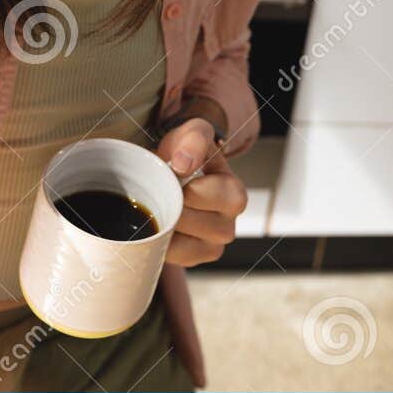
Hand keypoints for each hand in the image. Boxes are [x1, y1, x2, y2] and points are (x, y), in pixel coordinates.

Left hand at [156, 116, 245, 266]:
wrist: (177, 169)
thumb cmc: (188, 152)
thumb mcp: (194, 133)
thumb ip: (194, 139)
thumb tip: (183, 165)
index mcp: (234, 195)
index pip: (197, 195)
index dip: (177, 183)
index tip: (171, 173)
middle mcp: (228, 226)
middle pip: (186, 221)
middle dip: (167, 202)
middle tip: (162, 189)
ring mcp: (212, 246)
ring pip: (178, 244)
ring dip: (162, 222)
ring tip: (160, 204)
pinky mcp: (193, 259)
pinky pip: (170, 257)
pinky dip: (158, 240)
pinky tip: (160, 222)